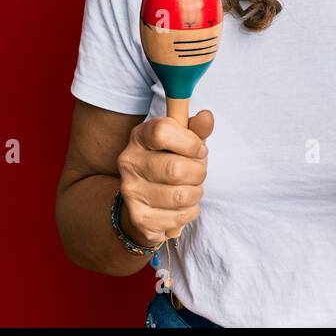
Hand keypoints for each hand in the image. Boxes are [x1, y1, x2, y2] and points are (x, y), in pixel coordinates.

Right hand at [116, 110, 212, 248]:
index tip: (199, 149)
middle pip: (175, 169)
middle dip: (198, 173)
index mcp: (139, 137)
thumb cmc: (170, 162)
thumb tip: (206, 117)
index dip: (190, 142)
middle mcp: (129, 162)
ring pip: (180, 196)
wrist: (147, 198)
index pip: (162, 131)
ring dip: (196, 194)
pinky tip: (182, 206)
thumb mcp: (183, 141)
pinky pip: (179, 217)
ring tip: (190, 189)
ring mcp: (131, 191)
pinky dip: (190, 212)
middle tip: (197, 173)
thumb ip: (196, 129)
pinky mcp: (139, 218)